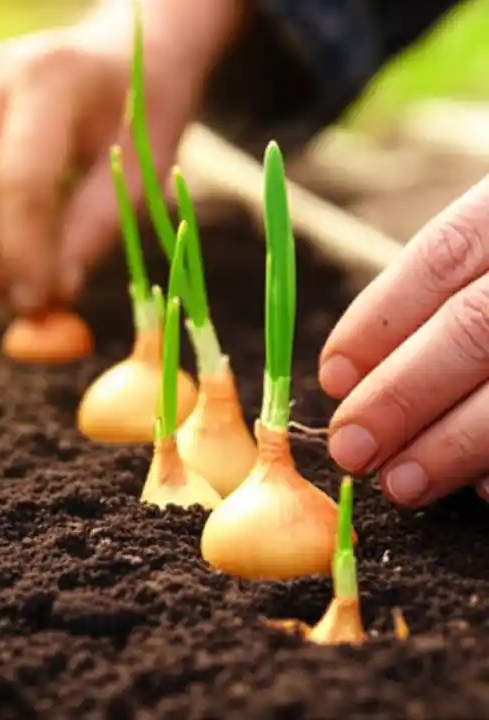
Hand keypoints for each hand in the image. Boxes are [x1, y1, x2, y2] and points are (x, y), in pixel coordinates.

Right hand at [0, 0, 238, 311]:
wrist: (130, 51)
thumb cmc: (145, 109)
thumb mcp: (142, 168)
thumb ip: (96, 226)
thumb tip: (52, 293)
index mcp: (52, 77)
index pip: (19, 179)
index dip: (23, 251)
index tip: (41, 303)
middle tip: (19, 303)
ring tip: (18, 283)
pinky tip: (7, 250)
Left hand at [321, 175, 488, 506]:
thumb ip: (457, 290)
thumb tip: (360, 376)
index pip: (447, 255)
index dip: (381, 319)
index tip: (333, 376)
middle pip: (479, 325)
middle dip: (404, 394)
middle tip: (351, 449)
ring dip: (459, 441)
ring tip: (403, 483)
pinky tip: (487, 489)